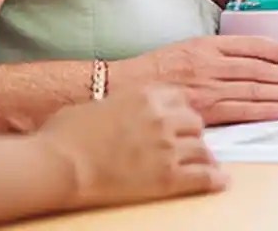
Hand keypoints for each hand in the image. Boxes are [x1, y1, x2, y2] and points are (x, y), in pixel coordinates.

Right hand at [36, 85, 226, 209]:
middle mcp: (163, 117)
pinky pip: (203, 177)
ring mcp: (167, 147)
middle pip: (195, 123)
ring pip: (202, 149)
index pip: (181, 98)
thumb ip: (121, 104)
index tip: (178, 120)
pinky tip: (220, 181)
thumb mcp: (96, 104)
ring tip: (204, 164)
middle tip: (187, 144)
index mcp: (146, 95)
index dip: (180, 111)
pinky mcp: (167, 177)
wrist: (57, 164)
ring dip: (202, 157)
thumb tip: (120, 111)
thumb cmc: (63, 136)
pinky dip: (214, 179)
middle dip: (191, 134)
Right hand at [112, 36, 277, 125]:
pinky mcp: (202, 110)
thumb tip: (249, 60)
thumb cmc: (151, 72)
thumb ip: (216, 53)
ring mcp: (207, 87)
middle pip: (260, 69)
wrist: (117, 90)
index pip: (252, 44)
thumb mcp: (186, 49)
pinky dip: (264, 110)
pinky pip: (240, 110)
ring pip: (255, 89)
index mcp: (207, 45)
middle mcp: (210, 64)